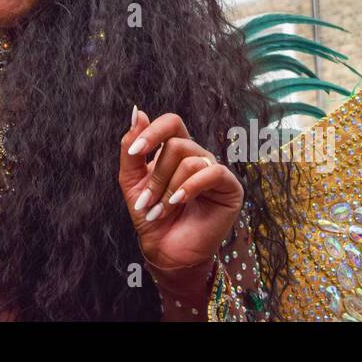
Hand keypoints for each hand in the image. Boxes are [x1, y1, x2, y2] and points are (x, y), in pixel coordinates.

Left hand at [118, 109, 243, 275]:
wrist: (165, 250)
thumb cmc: (150, 215)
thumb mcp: (131, 181)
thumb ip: (131, 149)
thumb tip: (138, 112)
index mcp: (176, 150)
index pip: (171, 123)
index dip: (153, 132)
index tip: (135, 152)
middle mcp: (197, 156)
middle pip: (176, 144)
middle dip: (156, 175)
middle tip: (147, 201)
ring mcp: (214, 170)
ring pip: (189, 159)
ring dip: (168, 188)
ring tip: (160, 209)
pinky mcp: (230, 187)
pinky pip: (211, 172)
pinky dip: (190, 187)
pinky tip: (179, 202)